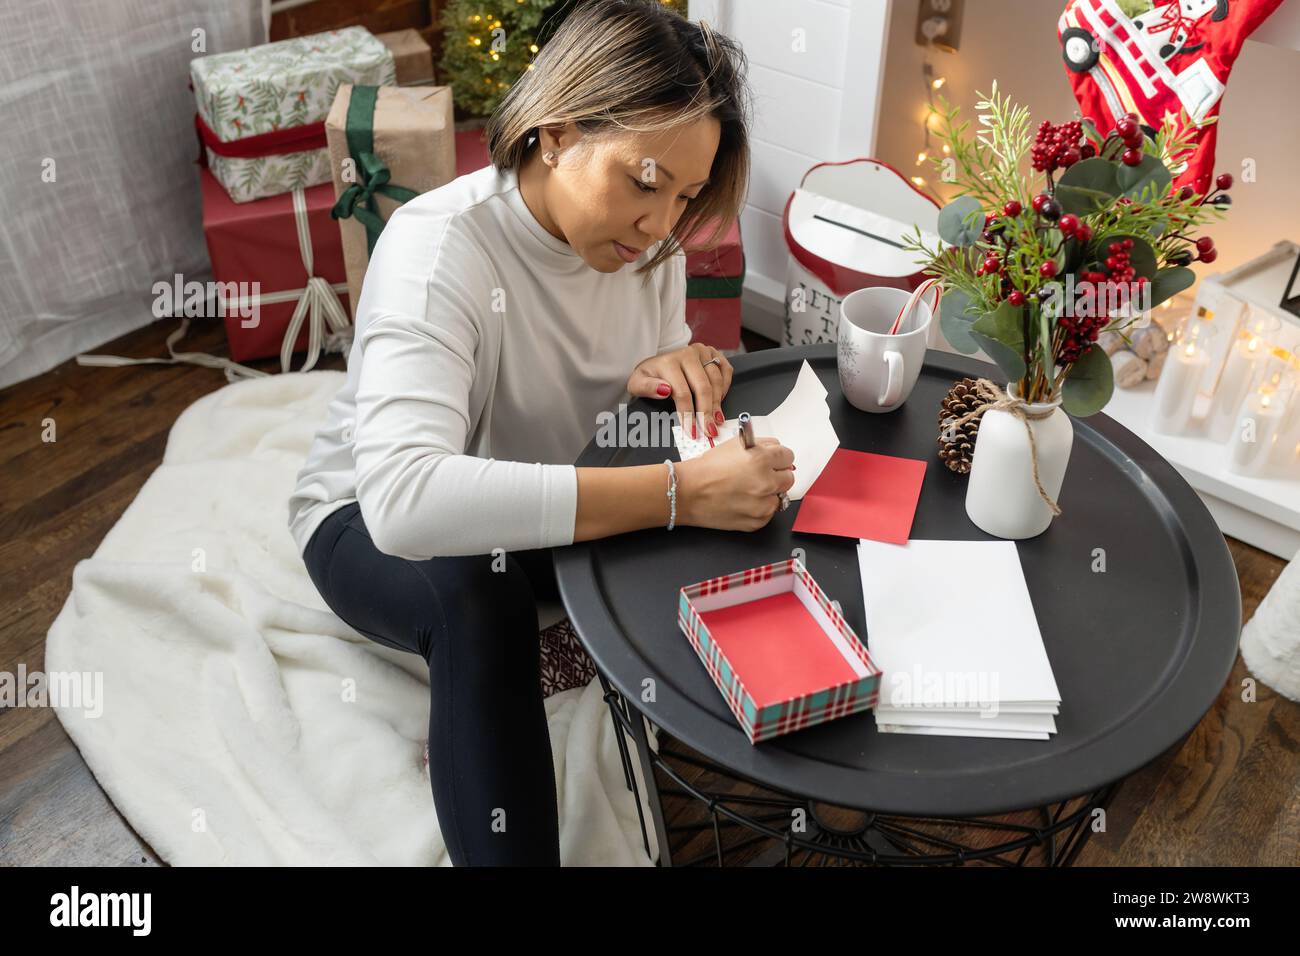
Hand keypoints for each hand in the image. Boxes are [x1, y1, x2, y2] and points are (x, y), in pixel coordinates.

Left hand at [627, 343, 733, 440]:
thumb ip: (646, 387)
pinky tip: (720, 400)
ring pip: (716, 380)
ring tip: (716, 420)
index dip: (688, 414)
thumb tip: (664, 390)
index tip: (692, 431)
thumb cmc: (650, 376)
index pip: (682, 392)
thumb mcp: (637, 383)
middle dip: (707, 412)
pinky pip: (726, 370)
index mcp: (669, 362)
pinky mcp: (713, 353)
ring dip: (718, 403)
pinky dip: (725, 387)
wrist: (659, 362)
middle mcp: (688, 353)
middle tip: (710, 431)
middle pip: (703, 387)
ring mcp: (703, 352)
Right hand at [676, 436, 794, 531]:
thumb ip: (762, 444)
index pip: (788, 456)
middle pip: (789, 477)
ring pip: (780, 497)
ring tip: (748, 490)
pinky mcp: (757, 521)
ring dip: (769, 493)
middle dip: (776, 475)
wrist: (687, 493)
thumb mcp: (735, 444)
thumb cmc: (706, 469)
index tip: (772, 460)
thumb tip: (776, 449)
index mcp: (762, 459)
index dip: (778, 457)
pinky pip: (768, 513)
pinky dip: (759, 508)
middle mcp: (766, 483)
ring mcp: (763, 505)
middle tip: (759, 475)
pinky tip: (742, 502)